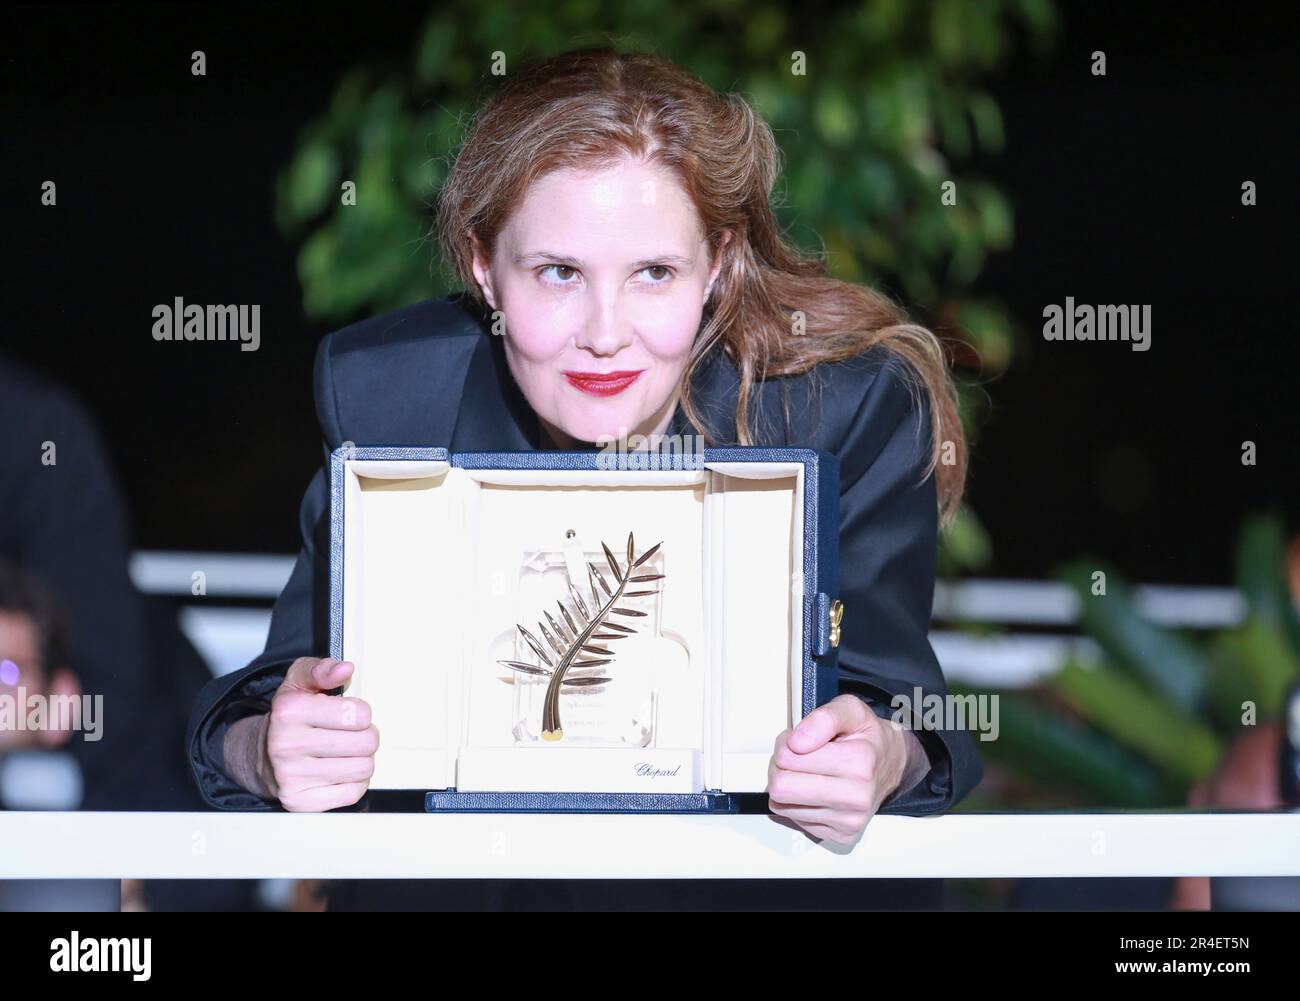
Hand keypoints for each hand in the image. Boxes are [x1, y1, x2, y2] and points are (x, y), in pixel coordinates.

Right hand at [260, 657, 379, 811]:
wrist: (261, 754)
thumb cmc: (289, 717)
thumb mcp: (300, 682)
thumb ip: (322, 669)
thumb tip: (344, 669)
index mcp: (289, 711)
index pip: (358, 714)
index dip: (360, 713)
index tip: (348, 714)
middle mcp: (286, 745)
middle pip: (366, 743)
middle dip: (365, 736)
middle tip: (349, 734)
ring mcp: (292, 777)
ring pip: (363, 769)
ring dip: (361, 759)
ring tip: (345, 752)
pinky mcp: (301, 802)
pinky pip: (353, 793)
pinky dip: (353, 782)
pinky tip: (338, 771)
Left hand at [766, 693, 916, 844]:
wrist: (892, 764)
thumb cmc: (869, 738)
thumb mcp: (850, 710)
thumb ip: (823, 719)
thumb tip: (796, 741)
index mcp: (858, 764)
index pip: (787, 758)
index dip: (785, 744)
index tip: (797, 740)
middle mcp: (856, 797)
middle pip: (781, 788)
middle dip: (779, 768)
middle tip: (795, 757)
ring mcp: (849, 821)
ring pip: (782, 806)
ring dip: (787, 786)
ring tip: (807, 772)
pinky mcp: (840, 836)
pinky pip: (793, 820)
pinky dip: (797, 804)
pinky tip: (814, 790)